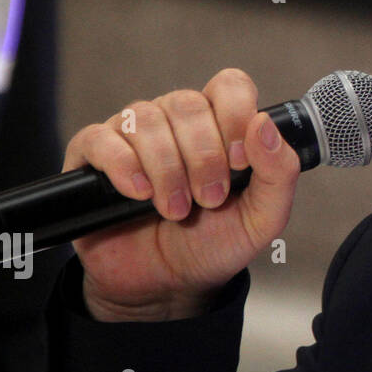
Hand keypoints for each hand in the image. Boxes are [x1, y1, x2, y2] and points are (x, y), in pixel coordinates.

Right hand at [63, 68, 300, 321]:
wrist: (167, 286)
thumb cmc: (214, 244)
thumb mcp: (263, 218)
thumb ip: (279, 172)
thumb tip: (265, 124)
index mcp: (220, 125)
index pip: (228, 85)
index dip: (235, 116)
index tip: (238, 162)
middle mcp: (176, 122)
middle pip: (187, 104)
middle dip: (203, 157)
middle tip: (208, 199)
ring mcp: (133, 136)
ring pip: (145, 119)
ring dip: (166, 169)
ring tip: (175, 209)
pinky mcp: (92, 158)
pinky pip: (99, 138)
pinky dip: (122, 165)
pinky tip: (138, 193)